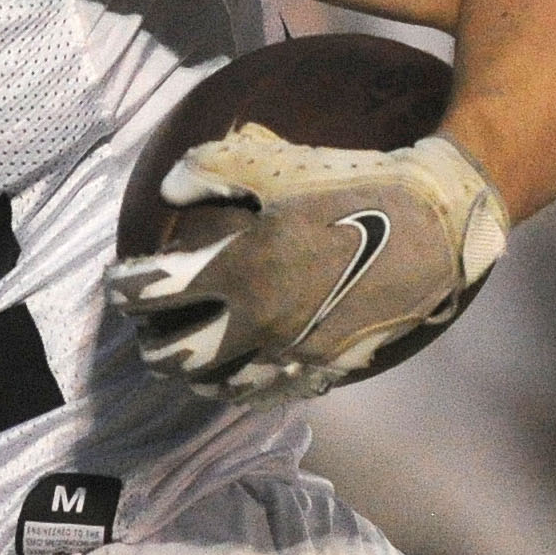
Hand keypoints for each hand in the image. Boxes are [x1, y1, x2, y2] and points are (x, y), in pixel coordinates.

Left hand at [103, 126, 507, 402]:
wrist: (436, 222)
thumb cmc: (352, 183)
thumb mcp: (273, 162)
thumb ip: (208, 169)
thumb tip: (167, 190)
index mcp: (237, 272)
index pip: (153, 295)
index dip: (124, 288)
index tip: (119, 282)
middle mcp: (259, 322)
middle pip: (177, 356)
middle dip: (151, 346)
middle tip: (145, 334)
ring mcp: (295, 352)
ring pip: (221, 386)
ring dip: (194, 375)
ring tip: (186, 362)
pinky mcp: (330, 366)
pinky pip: (272, 392)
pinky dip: (245, 387)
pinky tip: (241, 377)